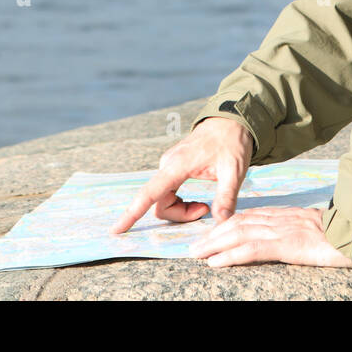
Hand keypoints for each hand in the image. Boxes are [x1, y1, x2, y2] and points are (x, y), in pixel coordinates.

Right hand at [110, 116, 252, 233]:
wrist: (229, 122)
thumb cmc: (232, 142)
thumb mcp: (234, 171)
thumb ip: (226, 197)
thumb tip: (221, 221)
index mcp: (177, 166)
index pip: (149, 194)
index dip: (132, 213)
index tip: (116, 229)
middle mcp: (167, 166)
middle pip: (159, 203)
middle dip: (180, 215)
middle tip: (206, 210)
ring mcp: (169, 167)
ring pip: (163, 200)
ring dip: (181, 210)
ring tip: (205, 205)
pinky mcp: (173, 169)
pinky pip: (168, 194)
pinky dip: (180, 203)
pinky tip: (198, 201)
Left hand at [188, 206, 351, 267]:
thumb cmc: (345, 233)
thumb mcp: (318, 228)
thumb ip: (300, 230)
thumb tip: (291, 238)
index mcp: (287, 215)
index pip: (250, 216)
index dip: (227, 224)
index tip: (211, 233)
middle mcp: (280, 219)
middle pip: (239, 223)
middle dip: (214, 234)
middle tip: (195, 246)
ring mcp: (283, 230)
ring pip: (239, 234)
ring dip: (214, 245)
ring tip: (197, 254)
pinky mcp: (288, 245)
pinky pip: (253, 249)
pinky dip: (231, 255)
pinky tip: (216, 262)